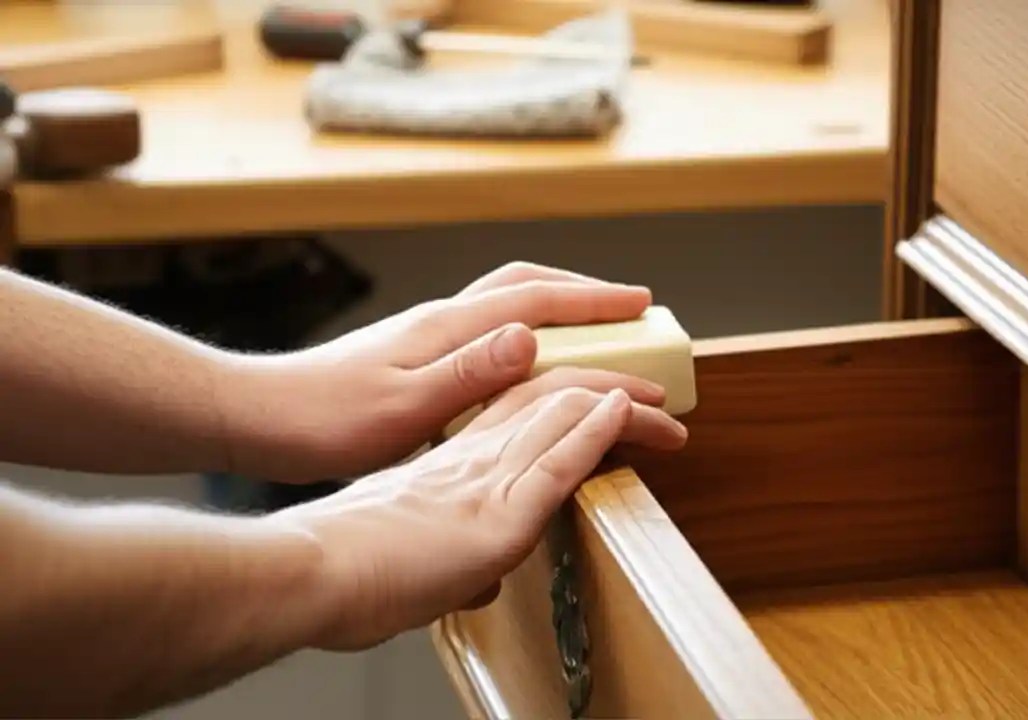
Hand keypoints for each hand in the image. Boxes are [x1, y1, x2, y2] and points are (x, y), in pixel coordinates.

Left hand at [221, 263, 653, 482]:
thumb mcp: (403, 406)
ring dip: (556, 307)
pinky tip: (528, 362)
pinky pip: (489, 328)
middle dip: (583, 292)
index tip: (641, 306)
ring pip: (507, 303)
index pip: (536, 300)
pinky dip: (526, 330)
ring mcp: (427, 333)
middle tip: (628, 309)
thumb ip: (467, 373)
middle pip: (526, 285)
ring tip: (592, 331)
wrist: (260, 416)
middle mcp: (441, 319)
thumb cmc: (323, 420)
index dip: (594, 301)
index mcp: (447, 328)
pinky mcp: (415, 353)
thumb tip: (526, 336)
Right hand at [275, 382, 686, 651]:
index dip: (568, 399)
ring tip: (665, 408)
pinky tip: (627, 413)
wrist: (308, 576)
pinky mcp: (496, 517)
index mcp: (448, 465)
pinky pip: (557, 462)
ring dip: (624, 407)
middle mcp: (471, 460)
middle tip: (653, 397)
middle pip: (550, 398)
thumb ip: (450, 563)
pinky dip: (598, 432)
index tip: (603, 398)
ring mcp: (484, 482)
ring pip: (563, 416)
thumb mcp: (407, 560)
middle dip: (610, 390)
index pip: (518, 412)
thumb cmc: (341, 573)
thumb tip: (480, 585)